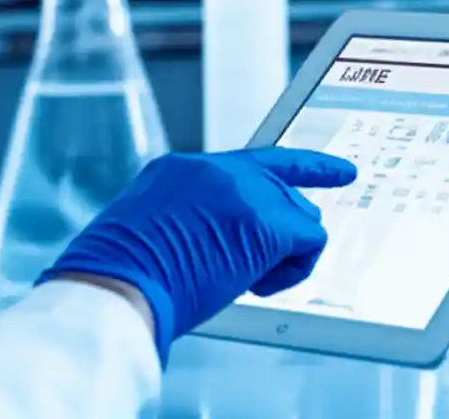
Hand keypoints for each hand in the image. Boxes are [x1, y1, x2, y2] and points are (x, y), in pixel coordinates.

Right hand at [38, 148, 356, 362]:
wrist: (112, 287)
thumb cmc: (118, 277)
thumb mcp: (148, 232)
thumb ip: (191, 222)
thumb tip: (222, 247)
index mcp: (183, 169)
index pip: (254, 162)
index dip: (300, 169)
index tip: (336, 171)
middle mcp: (217, 169)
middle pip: (283, 190)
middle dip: (286, 230)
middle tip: (273, 264)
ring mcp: (244, 191)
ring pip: (300, 216)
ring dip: (281, 255)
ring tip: (242, 281)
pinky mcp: (266, 222)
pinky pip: (309, 242)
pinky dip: (292, 271)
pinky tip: (258, 285)